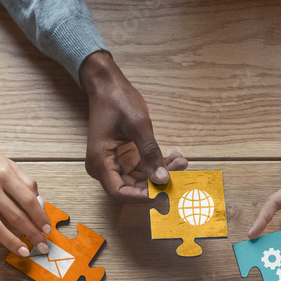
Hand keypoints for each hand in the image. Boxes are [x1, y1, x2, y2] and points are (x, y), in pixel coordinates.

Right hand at [0, 140, 51, 257]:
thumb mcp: (7, 162)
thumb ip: (26, 182)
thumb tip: (40, 204)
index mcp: (3, 174)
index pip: (27, 200)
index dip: (40, 217)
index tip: (47, 229)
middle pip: (15, 216)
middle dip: (32, 233)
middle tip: (42, 246)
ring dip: (11, 242)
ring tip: (24, 251)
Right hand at [80, 51, 187, 200]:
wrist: (107, 84)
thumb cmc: (117, 100)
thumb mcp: (138, 126)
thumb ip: (150, 153)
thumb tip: (163, 179)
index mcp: (100, 162)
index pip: (120, 192)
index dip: (142, 196)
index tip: (165, 190)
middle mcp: (105, 167)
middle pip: (132, 188)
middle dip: (157, 182)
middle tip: (180, 170)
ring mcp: (115, 163)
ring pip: (141, 179)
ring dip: (161, 173)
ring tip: (180, 161)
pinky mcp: (125, 158)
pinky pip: (143, 169)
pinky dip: (158, 165)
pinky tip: (174, 157)